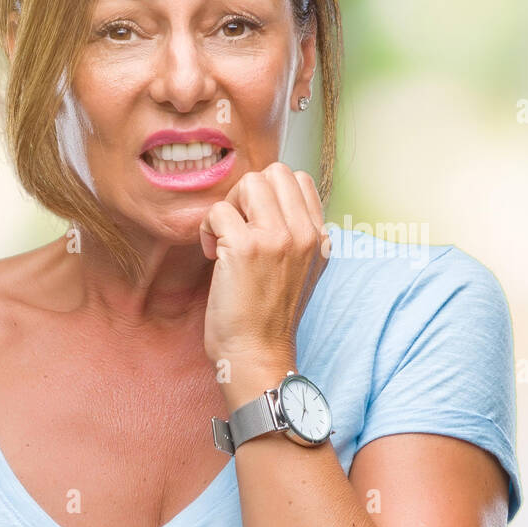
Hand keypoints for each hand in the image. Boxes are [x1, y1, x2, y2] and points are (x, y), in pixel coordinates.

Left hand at [198, 161, 330, 370]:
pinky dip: (207, 230)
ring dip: (228, 207)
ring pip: (248, 182)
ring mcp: (278, 238)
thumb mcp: (302, 272)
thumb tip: (269, 202)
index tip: (257, 224)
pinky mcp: (246, 246)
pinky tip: (214, 256)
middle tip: (238, 228)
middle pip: (274, 172)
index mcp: (320, 238)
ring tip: (225, 240)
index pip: (299, 180)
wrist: (258, 353)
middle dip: (248, 194)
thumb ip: (296, 235)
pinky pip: (217, 210)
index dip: (269, 195)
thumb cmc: (269, 317)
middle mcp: (305, 233)